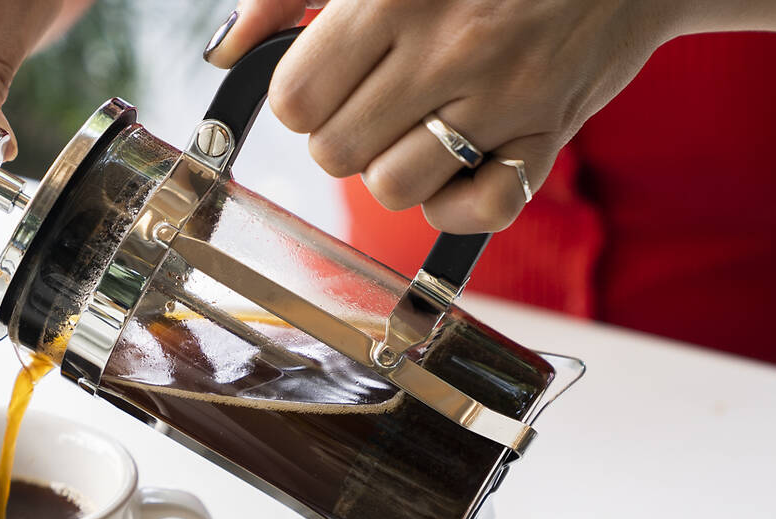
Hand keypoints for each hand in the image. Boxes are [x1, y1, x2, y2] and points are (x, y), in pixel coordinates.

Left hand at [206, 0, 682, 231]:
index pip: (298, 98)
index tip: (331, 81)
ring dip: (397, 169)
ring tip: (426, 126)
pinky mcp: (550, 138)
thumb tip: (226, 51)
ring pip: (393, 190)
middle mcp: (451, 47)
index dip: (305, 99)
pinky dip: (459, 205)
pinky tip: (467, 161)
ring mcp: (505, 97)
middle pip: (336, 152)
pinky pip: (475, 214)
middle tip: (382, 100)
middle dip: (345, 135)